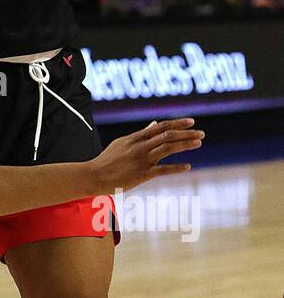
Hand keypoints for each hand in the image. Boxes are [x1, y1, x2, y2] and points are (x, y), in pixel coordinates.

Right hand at [90, 119, 204, 193]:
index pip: (161, 127)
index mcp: (136, 137)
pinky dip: (176, 167)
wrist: (95, 175)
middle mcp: (141, 146)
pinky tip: (188, 166)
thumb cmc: (108, 159)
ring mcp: (142, 160)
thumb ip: (141, 134)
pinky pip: (163, 169)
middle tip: (201, 133)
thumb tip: (154, 123)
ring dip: (185, 145)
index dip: (177, 123)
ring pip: (167, 148)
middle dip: (186, 133)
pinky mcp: (143, 174)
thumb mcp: (123, 142)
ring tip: (199, 143)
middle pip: (168, 135)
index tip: (192, 122)